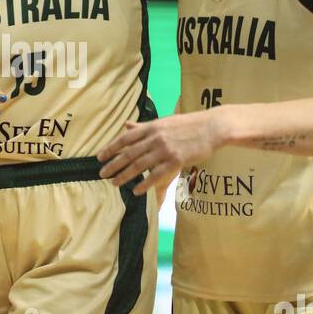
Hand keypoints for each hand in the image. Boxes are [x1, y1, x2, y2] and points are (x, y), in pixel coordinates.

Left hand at [97, 113, 220, 195]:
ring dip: (125, 175)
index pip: (125, 138)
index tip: (99, 157)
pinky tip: (136, 191)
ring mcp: (165, 149)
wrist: (212, 127)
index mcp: (152, 127)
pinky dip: (145, 184)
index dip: (111, 148)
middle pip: (129, 153)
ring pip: (139, 165)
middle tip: (101, 174)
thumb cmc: (188, 125)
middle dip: (113, 164)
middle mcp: (155, 138)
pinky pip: (156, 175)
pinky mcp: (176, 161)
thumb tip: (125, 124)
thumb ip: (143, 126)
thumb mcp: (164, 122)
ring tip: (114, 183)